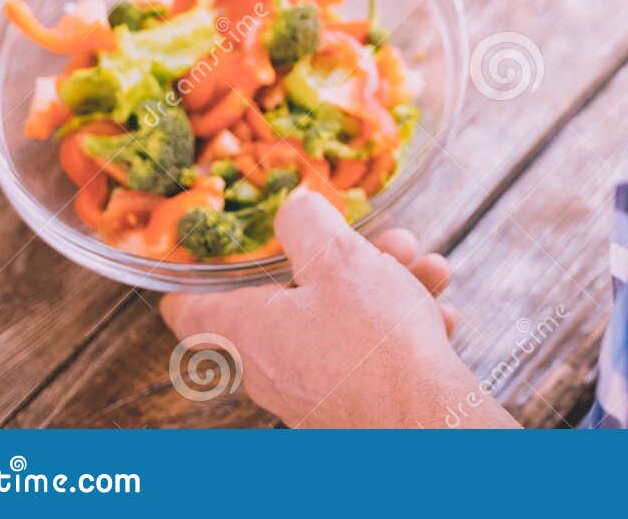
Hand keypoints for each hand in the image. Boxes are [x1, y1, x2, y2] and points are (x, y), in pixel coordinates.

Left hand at [160, 190, 515, 428]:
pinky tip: (437, 315)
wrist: (423, 420)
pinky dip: (398, 329)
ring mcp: (308, 389)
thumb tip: (294, 207)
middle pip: (291, 299)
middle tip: (383, 242)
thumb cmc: (373, 340)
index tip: (208, 253)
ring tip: (426, 270)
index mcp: (248, 327)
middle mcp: (269, 365)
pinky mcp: (347, 405)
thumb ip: (307, 222)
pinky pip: (364, 355)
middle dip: (342, 262)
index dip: (194, 277)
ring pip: (339, 321)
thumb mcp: (339, 258)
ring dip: (384, 288)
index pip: (190, 308)